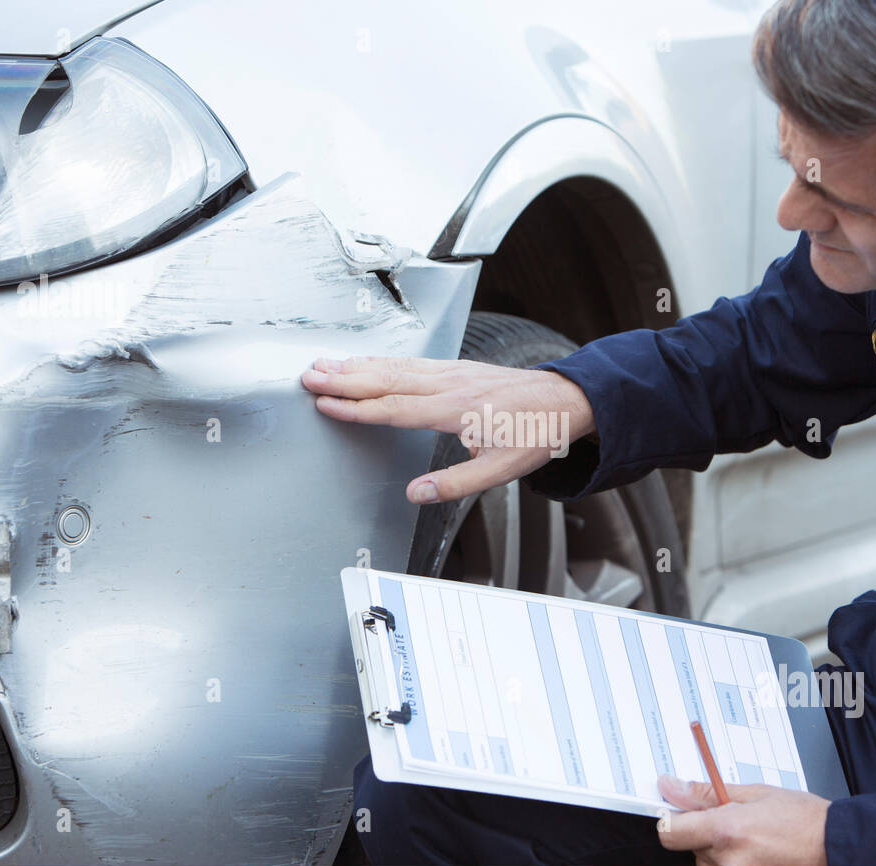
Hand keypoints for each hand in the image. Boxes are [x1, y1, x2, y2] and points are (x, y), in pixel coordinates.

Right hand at [300, 355, 595, 503]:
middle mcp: (449, 384)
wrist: (566, 399)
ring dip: (356, 365)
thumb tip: (415, 494)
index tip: (326, 404)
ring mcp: (451, 371)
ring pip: (395, 366)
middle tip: (309, 376)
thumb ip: (454, 484)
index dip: (356, 407)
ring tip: (323, 364)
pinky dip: (381, 360)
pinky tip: (365, 361)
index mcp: (455, 409)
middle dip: (344, 378)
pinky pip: (410, 362)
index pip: (394, 408)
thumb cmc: (536, 433)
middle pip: (385, 379)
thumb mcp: (501, 470)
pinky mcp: (456, 368)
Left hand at [656, 774, 829, 865]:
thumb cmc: (802, 819)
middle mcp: (728, 860)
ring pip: (707, 862)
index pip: (670, 832)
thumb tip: (672, 787)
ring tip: (751, 839)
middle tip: (737, 823)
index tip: (678, 814)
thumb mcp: (753, 793)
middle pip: (691, 847)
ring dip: (720, 850)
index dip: (671, 820)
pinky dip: (732, 862)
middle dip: (706, 832)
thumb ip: (706, 792)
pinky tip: (754, 852)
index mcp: (727, 830)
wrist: (834, 845)